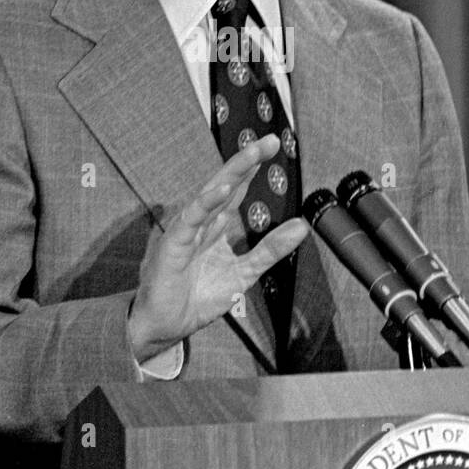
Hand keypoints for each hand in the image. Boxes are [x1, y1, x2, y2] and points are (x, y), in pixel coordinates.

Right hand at [127, 133, 309, 361]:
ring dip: (231, 173)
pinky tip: (222, 189)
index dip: (253, 169)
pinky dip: (205, 203)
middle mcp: (201, 223)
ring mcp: (186, 231)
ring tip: (252, 154)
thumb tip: (301, 227)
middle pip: (225, 184)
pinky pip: (189, 219)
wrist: (167, 327)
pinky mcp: (172, 245)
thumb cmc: (197, 298)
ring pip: (209, 194)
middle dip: (246, 162)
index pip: (236, 190)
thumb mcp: (245, 273)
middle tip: (269, 141)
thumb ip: (270, 249)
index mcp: (215, 227)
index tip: (273, 147)